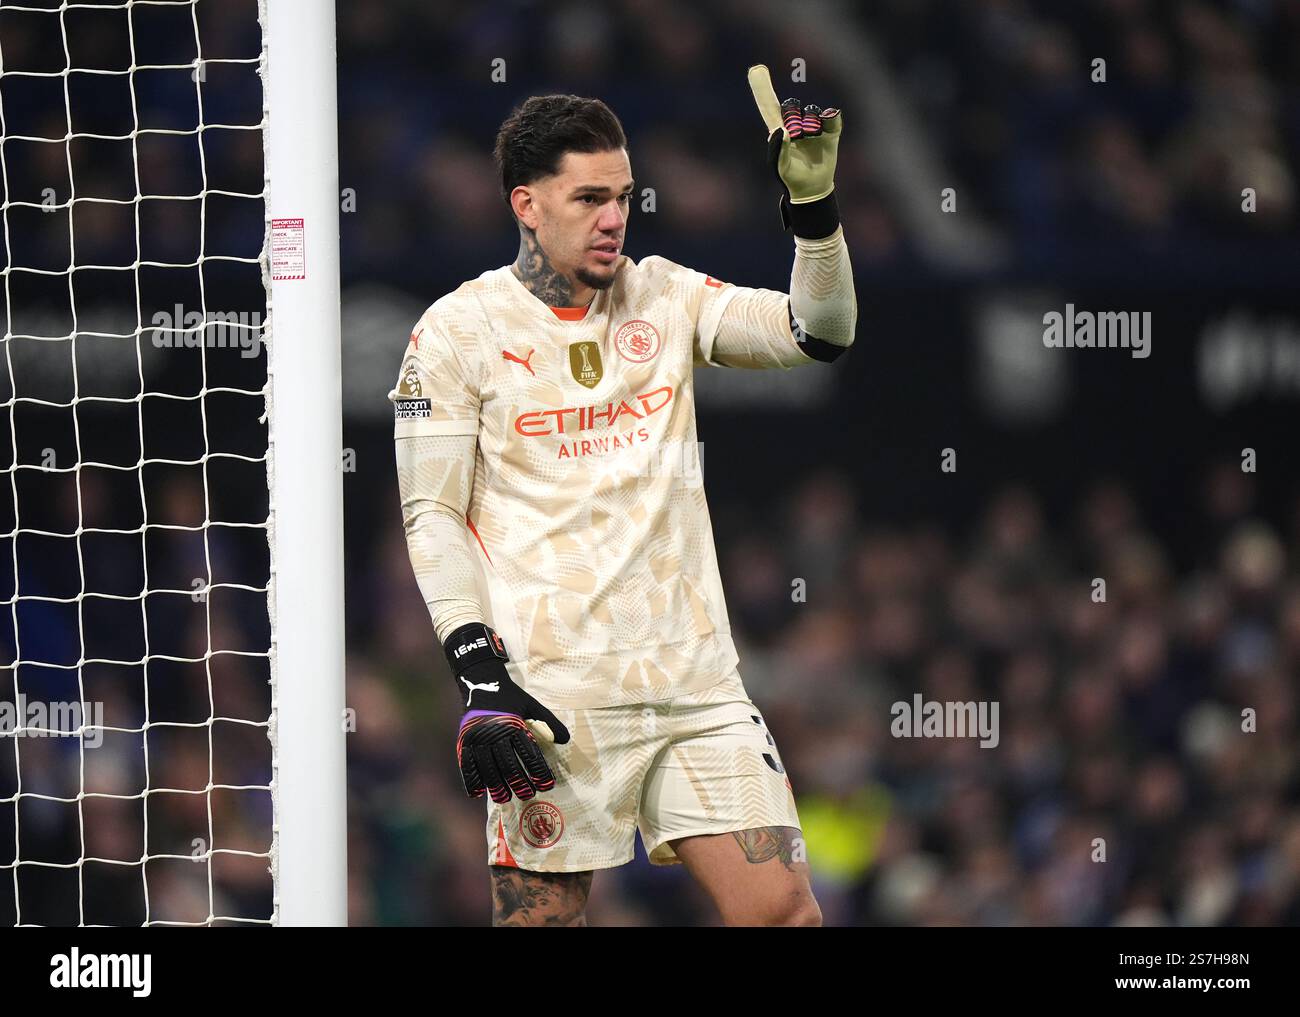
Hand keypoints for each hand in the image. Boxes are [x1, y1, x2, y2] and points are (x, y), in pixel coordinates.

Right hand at [444, 623, 569, 802]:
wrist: (482, 681)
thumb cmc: (511, 697)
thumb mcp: (532, 705)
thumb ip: (549, 722)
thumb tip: (566, 740)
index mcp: (514, 724)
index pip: (528, 753)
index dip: (538, 771)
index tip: (546, 785)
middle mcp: (495, 732)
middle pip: (508, 763)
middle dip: (519, 782)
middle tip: (527, 795)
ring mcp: (478, 737)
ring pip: (488, 767)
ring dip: (496, 785)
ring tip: (504, 798)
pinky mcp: (464, 740)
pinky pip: (467, 764)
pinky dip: (472, 779)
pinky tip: (477, 793)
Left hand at [747, 63, 842, 235]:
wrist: (813, 187)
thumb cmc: (791, 177)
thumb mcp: (780, 167)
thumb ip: (778, 150)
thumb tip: (781, 131)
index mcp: (778, 129)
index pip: (769, 105)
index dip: (762, 88)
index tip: (756, 69)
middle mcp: (795, 123)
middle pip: (791, 106)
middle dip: (793, 122)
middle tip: (796, 140)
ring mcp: (813, 125)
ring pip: (811, 112)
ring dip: (810, 129)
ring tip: (810, 144)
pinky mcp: (830, 130)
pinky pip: (831, 116)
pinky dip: (830, 120)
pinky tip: (826, 130)